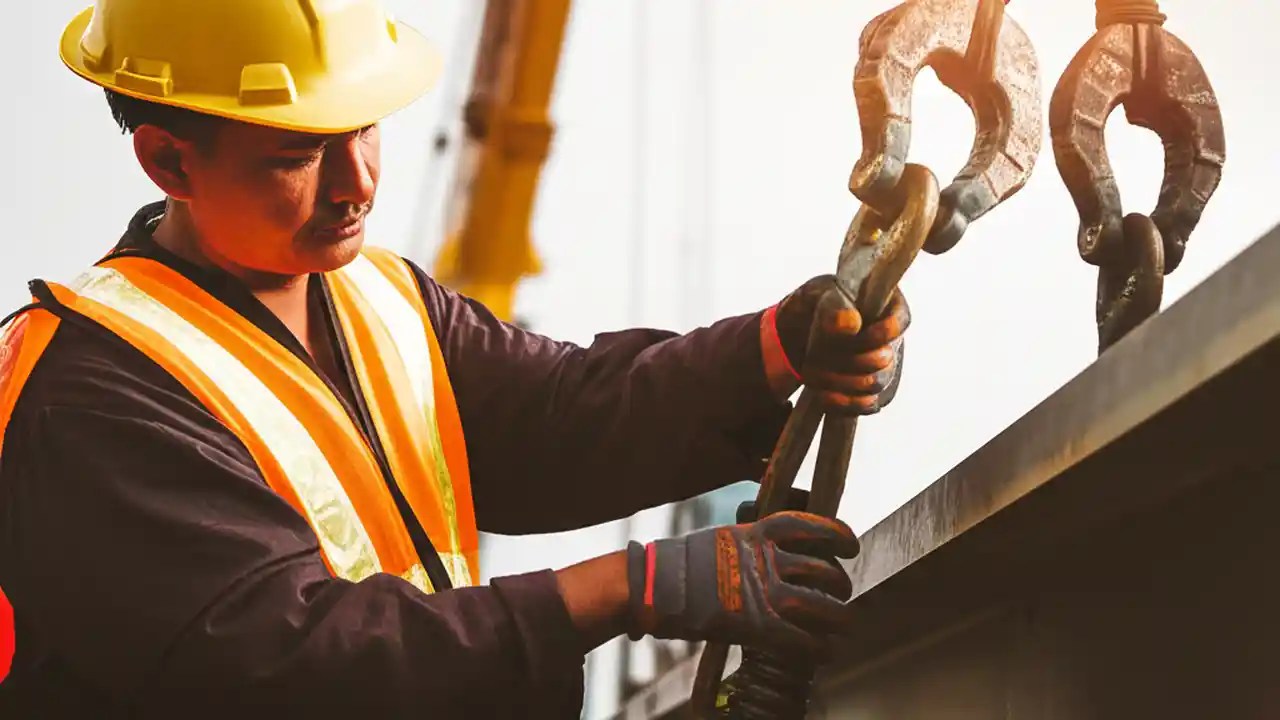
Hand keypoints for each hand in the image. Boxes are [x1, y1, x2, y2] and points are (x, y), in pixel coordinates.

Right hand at [625, 511, 858, 656]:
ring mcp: (764, 593)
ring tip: (843, 625)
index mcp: (758, 533)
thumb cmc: (681, 563)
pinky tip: (825, 652)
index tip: (850, 545)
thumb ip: (754, 545)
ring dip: (840, 618)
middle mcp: (767, 559)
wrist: (652, 585)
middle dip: (840, 584)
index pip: (812, 526)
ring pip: (824, 606)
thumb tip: (775, 553)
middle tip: (840, 594)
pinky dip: (821, 648)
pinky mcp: (757, 626)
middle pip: (826, 570)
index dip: (838, 535)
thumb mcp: (724, 538)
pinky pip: (804, 640)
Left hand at [775, 274, 909, 414]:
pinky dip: (845, 402)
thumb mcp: (817, 294)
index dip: (880, 332)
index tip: (853, 330)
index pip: (899, 322)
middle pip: (884, 360)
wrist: (797, 331)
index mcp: (886, 306)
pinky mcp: (869, 390)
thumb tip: (850, 324)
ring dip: (840, 381)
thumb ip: (834, 306)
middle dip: (848, 360)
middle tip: (816, 353)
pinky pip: (867, 405)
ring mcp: (883, 367)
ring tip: (811, 372)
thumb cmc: (814, 304)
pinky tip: (824, 395)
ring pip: (874, 383)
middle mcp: (891, 340)